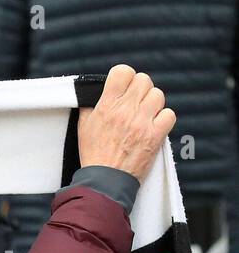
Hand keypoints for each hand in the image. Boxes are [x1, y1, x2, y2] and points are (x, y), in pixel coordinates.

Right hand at [78, 65, 175, 182]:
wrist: (105, 180)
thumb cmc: (93, 154)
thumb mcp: (83, 126)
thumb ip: (91, 105)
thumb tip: (96, 91)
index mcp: (107, 106)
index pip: (123, 72)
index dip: (124, 76)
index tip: (123, 85)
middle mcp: (126, 111)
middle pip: (144, 80)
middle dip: (139, 89)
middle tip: (134, 101)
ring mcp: (143, 122)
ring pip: (158, 95)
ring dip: (152, 103)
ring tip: (144, 115)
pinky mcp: (156, 135)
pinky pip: (169, 114)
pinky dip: (163, 118)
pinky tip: (154, 125)